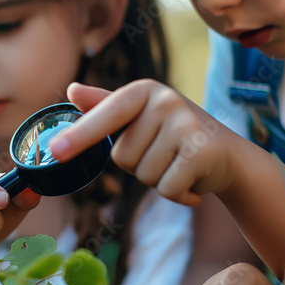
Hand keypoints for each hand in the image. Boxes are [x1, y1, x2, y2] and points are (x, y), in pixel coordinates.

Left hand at [49, 80, 248, 205]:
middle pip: (123, 156)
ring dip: (160, 180)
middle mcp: (165, 100)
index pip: (106, 114)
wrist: (229, 157)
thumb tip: (71, 90)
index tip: (55, 151)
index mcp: (143, 91)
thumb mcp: (141, 118)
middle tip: (166, 154)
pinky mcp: (202, 151)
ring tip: (181, 165)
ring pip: (144, 175)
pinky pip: (167, 188)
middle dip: (140, 166)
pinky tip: (194, 182)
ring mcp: (186, 124)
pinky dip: (178, 194)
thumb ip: (105, 107)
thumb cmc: (177, 137)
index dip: (80, 135)